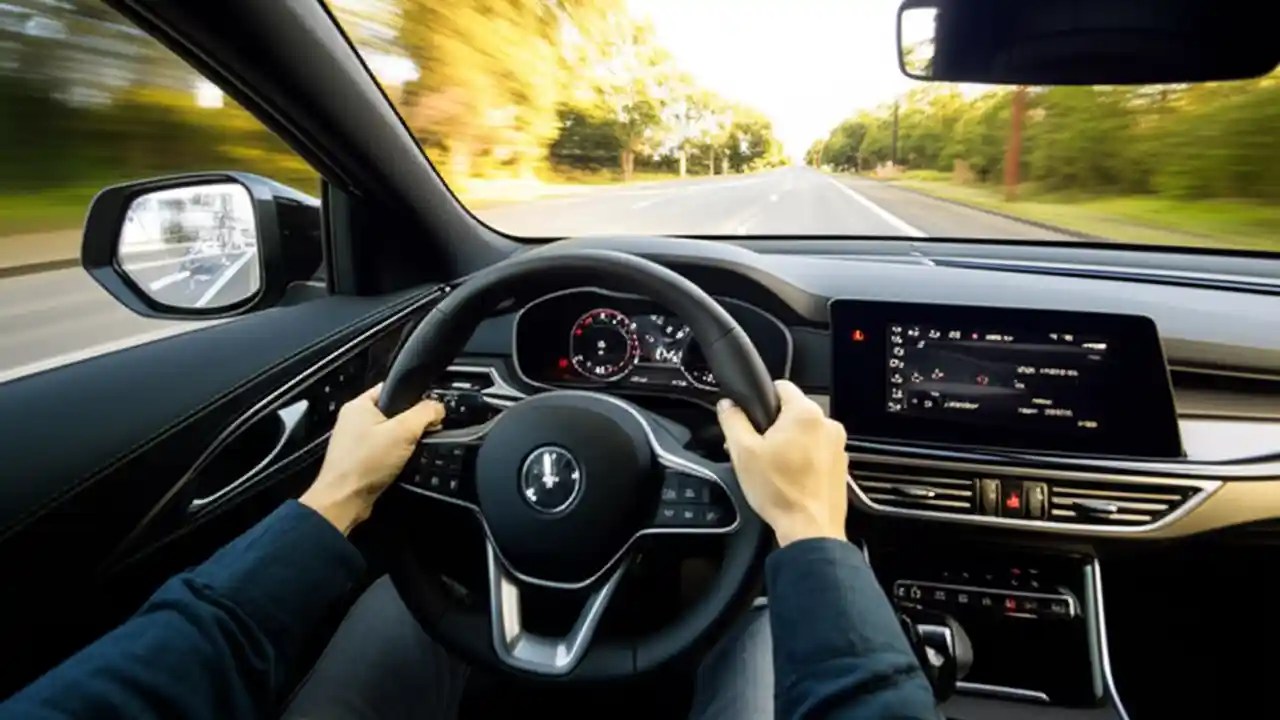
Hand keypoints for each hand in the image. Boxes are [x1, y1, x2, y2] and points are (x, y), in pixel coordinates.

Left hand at [301, 384, 443, 534]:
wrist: (344, 501)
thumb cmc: (364, 464)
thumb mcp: (403, 432)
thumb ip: (424, 414)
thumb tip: (438, 407)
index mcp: (359, 405)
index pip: (391, 388)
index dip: (413, 396)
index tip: (429, 409)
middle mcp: (354, 420)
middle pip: (393, 412)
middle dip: (411, 423)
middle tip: (424, 432)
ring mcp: (355, 441)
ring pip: (390, 433)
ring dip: (404, 442)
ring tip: (412, 451)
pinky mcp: (359, 460)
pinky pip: (384, 451)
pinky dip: (395, 456)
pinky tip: (401, 464)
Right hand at [717, 380, 848, 546]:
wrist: (810, 529)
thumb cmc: (782, 493)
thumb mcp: (743, 453)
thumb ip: (733, 421)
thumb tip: (728, 406)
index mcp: (805, 414)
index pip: (780, 386)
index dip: (760, 399)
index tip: (751, 417)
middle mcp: (827, 425)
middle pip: (792, 413)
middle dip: (772, 427)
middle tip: (755, 450)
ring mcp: (837, 447)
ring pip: (804, 434)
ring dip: (788, 445)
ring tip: (772, 469)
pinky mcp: (840, 466)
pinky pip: (816, 452)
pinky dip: (802, 460)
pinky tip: (788, 479)